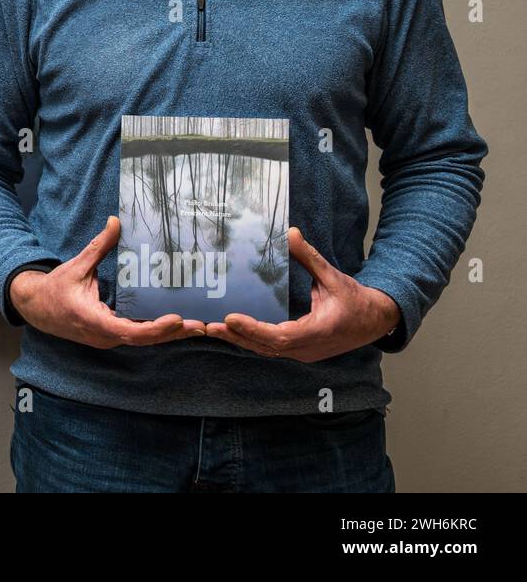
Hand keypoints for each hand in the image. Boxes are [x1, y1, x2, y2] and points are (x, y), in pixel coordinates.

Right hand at [11, 215, 207, 347]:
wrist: (35, 308)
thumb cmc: (55, 288)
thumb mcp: (76, 266)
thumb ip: (98, 246)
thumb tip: (116, 221)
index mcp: (93, 321)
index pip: (129, 331)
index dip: (154, 329)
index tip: (175, 319)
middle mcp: (103, 336)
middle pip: (143, 339)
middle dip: (172, 333)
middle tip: (200, 324)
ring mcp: (107, 339)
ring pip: (142, 340)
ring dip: (168, 334)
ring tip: (197, 324)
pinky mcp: (110, 336)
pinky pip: (136, 335)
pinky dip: (156, 330)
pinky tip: (176, 323)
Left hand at [204, 227, 401, 362]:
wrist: (376, 321)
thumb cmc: (355, 300)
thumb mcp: (334, 277)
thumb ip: (310, 257)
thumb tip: (290, 232)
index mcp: (319, 331)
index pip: (280, 336)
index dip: (254, 329)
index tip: (231, 318)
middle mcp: (309, 348)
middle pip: (267, 347)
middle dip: (237, 336)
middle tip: (209, 325)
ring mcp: (304, 353)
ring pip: (267, 351)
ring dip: (240, 340)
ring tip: (211, 329)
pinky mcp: (301, 352)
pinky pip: (272, 349)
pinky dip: (251, 341)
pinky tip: (232, 332)